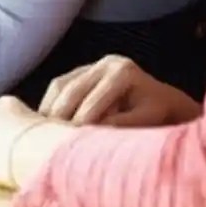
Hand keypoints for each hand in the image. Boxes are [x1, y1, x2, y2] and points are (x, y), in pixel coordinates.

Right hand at [39, 55, 202, 126]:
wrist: (162, 102)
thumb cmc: (157, 115)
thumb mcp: (145, 120)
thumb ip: (121, 125)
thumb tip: (91, 135)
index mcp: (124, 71)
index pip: (94, 99)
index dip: (80, 122)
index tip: (70, 144)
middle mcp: (107, 62)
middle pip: (72, 89)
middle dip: (60, 116)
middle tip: (50, 140)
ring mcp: (93, 64)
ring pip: (60, 85)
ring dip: (49, 109)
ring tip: (43, 132)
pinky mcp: (81, 71)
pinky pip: (58, 86)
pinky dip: (49, 104)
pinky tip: (45, 123)